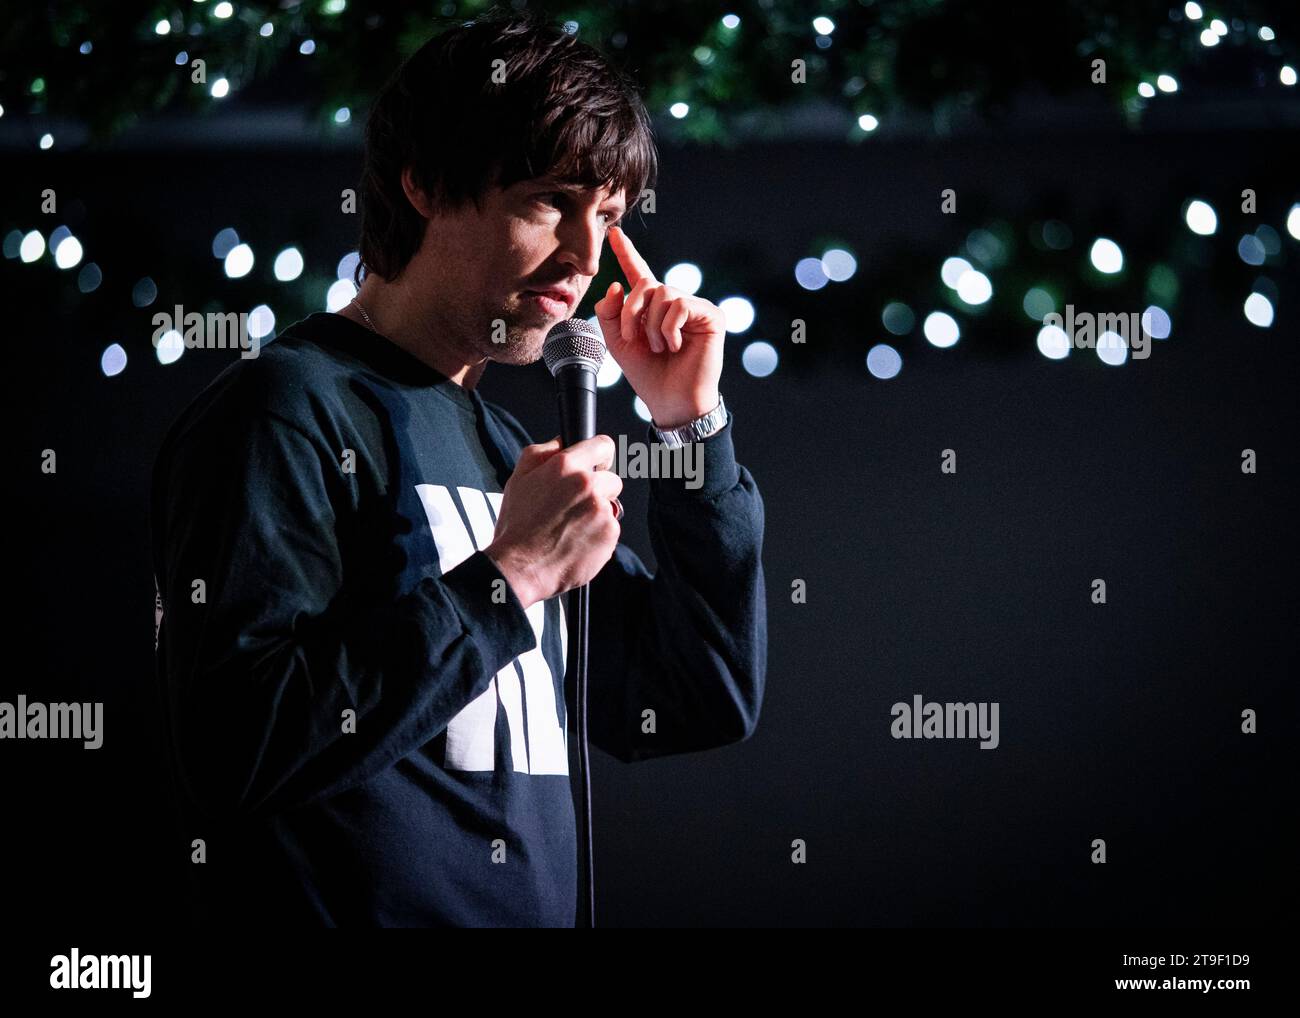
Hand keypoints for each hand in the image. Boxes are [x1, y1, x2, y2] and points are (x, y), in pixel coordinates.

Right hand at [484, 435, 622, 608]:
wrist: (520, 568)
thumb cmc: (517, 526)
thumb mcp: (518, 478)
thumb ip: (543, 452)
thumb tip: (562, 441)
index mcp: (566, 467)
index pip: (603, 446)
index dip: (599, 456)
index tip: (597, 465)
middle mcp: (588, 485)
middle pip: (612, 479)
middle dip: (598, 490)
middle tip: (574, 506)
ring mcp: (602, 511)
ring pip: (611, 506)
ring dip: (597, 514)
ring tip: (570, 527)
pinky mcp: (610, 535)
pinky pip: (611, 529)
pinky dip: (598, 535)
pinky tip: (577, 541)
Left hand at [593, 226, 724, 428]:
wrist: (671, 401)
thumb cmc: (648, 375)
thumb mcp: (618, 343)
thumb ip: (609, 314)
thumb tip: (617, 285)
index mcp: (652, 308)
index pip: (639, 274)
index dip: (627, 254)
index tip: (615, 234)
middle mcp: (674, 303)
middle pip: (646, 284)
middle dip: (630, 311)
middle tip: (631, 337)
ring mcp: (694, 308)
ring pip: (663, 293)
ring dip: (652, 324)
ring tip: (659, 347)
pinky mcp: (710, 315)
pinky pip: (681, 305)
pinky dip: (670, 328)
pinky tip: (676, 346)